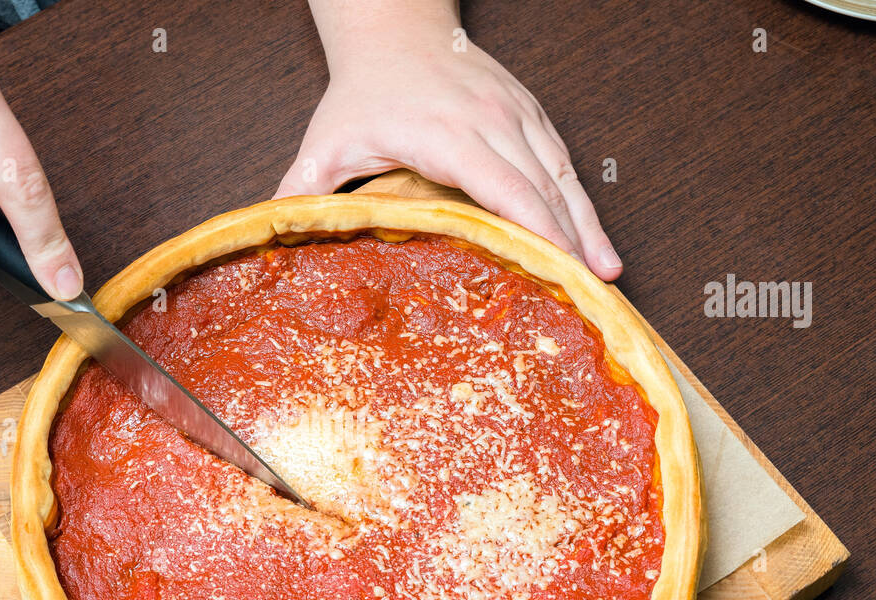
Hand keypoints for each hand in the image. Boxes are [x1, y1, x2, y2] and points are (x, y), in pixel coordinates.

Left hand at [277, 2, 620, 280]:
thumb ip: (302, 191)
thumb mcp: (326, 143)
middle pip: (540, 188)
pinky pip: (562, 160)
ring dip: (587, 225)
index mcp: (444, 135)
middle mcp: (489, 122)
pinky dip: (581, 199)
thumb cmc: (361, 94)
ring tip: (607, 272)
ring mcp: (515, 114)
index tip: (554, 269)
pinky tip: (594, 236)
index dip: (532, 229)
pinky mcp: (528, 112)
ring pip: (561, 174)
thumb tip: (268, 234)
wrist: (393, 30)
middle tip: (590, 294)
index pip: (501, 188)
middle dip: (569, 241)